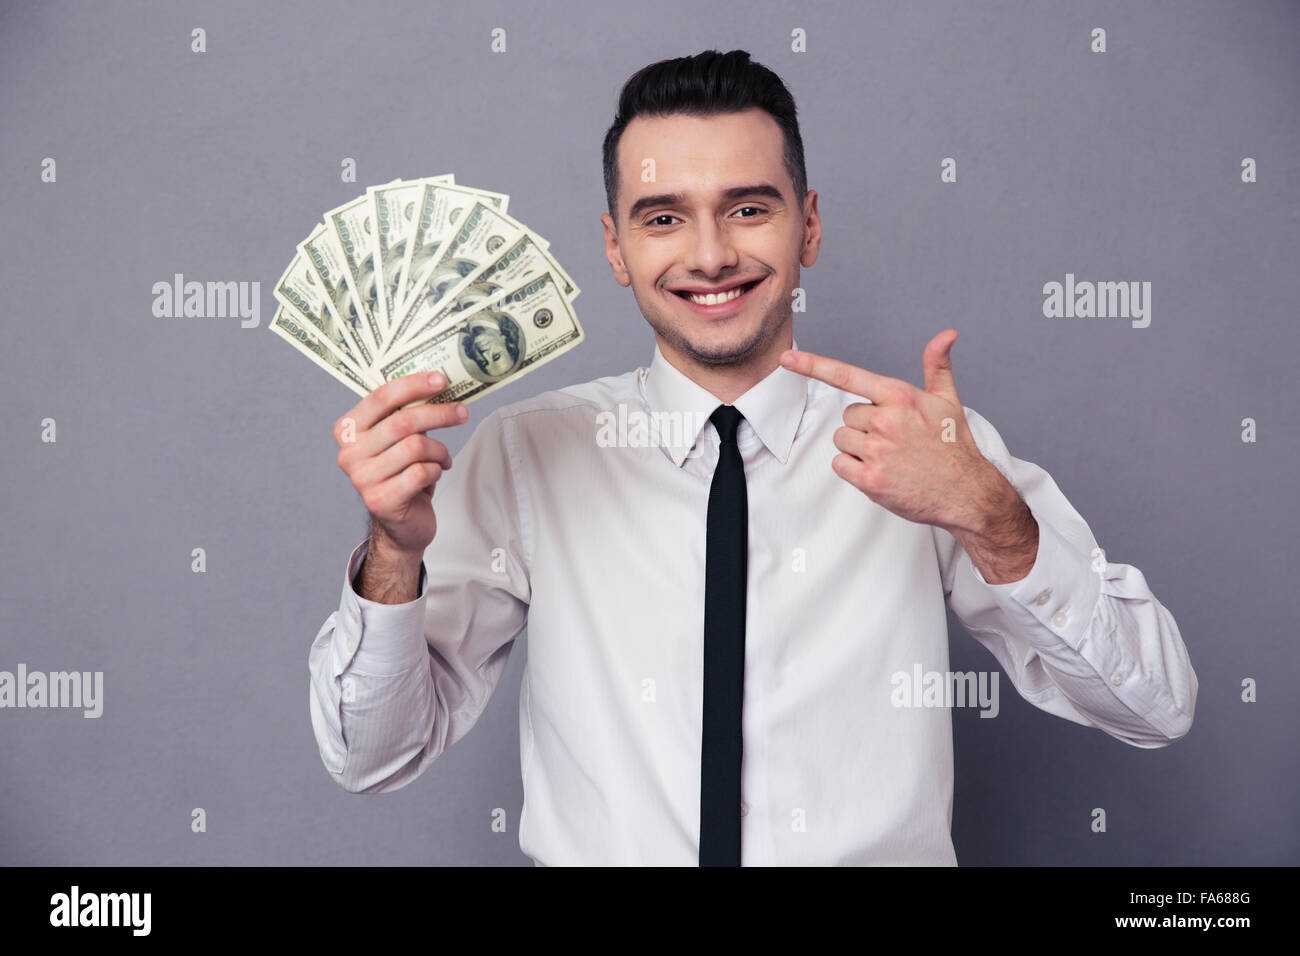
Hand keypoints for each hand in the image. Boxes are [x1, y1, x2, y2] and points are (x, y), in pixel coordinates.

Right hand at [334, 372, 467, 559]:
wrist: (400, 522)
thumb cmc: (400, 473)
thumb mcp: (398, 439)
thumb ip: (405, 413)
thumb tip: (436, 383)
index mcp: (348, 430)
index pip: (380, 398)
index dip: (413, 385)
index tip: (440, 380)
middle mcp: (349, 453)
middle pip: (403, 422)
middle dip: (439, 414)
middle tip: (461, 413)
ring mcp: (361, 478)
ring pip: (415, 447)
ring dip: (439, 450)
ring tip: (443, 458)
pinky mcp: (380, 500)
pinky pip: (420, 472)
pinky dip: (436, 470)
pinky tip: (434, 474)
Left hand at [780, 329, 1004, 534]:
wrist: (966, 493)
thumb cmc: (955, 446)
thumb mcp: (948, 400)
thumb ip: (937, 365)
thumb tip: (946, 335)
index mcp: (900, 397)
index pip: (848, 376)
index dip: (813, 365)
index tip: (788, 359)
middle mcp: (885, 420)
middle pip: (847, 415)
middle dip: (865, 426)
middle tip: (894, 439)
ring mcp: (876, 451)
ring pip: (841, 439)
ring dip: (858, 448)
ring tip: (890, 456)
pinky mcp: (869, 479)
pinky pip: (840, 464)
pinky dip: (853, 469)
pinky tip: (881, 471)